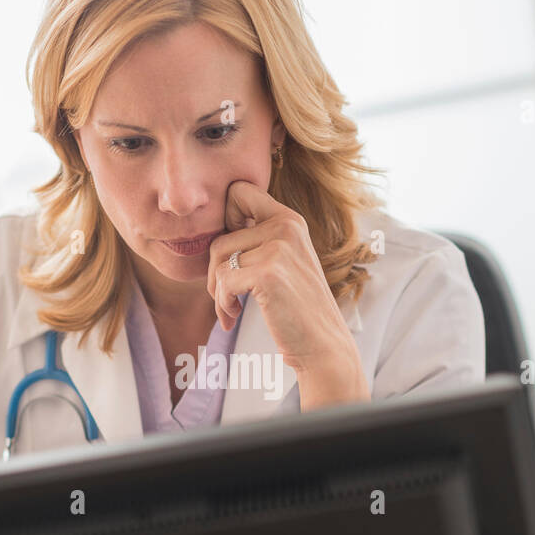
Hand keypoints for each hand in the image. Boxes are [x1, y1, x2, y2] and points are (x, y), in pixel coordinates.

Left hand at [207, 180, 367, 395]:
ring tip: (231, 308)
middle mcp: (286, 226)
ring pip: (217, 262)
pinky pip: (222, 283)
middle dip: (214, 272)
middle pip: (219, 239)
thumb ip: (257, 239)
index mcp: (290, 219)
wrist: (322, 344)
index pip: (239, 191)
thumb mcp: (283, 262)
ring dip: (217, 292)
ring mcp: (278, 248)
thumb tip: (211, 231)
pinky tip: (234, 317)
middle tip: (226, 295)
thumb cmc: (296, 308)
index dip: (226, 220)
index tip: (234, 255)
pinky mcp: (268, 273)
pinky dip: (222, 305)